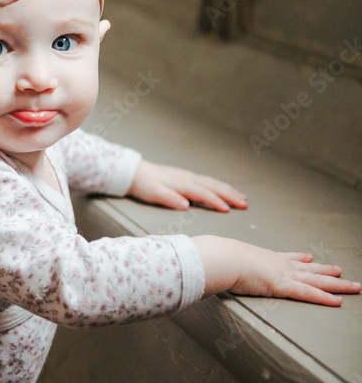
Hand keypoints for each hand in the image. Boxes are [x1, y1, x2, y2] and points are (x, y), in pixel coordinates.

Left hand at [127, 160, 247, 211]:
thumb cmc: (145, 185)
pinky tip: (226, 189)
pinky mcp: (188, 177)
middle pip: (213, 187)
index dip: (215, 202)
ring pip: (213, 183)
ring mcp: (189, 177)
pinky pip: (208, 181)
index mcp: (182, 184)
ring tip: (243, 198)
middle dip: (230, 195)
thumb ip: (169, 199)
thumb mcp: (154, 193)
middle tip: (245, 204)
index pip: (202, 194)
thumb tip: (185, 205)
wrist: (137, 172)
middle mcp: (189, 179)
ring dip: (229, 190)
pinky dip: (220, 186)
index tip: (228, 210)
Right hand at [192, 236, 361, 305]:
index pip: (286, 259)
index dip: (299, 259)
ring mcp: (282, 274)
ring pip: (316, 281)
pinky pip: (308, 294)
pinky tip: (338, 302)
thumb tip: (200, 266)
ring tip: (354, 285)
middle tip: (340, 270)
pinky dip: (324, 298)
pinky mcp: (282, 286)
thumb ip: (216, 266)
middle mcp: (277, 264)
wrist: (219, 257)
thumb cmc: (215, 258)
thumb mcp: (219, 261)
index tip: (310, 258)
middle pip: (308, 269)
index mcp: (263, 258)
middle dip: (326, 271)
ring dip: (337, 284)